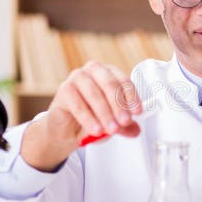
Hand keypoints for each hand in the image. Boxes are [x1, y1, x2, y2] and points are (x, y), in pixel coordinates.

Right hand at [21, 61, 142, 170]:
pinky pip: (78, 105)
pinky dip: (89, 119)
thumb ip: (124, 126)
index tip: (137, 112)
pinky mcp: (64, 90)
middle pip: (110, 84)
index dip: (132, 97)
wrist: (67, 128)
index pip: (124, 81)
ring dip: (105, 114)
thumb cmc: (92, 118)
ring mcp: (77, 77)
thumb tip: (136, 130)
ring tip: (111, 130)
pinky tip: (95, 130)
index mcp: (110, 73)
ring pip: (94, 94)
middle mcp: (94, 70)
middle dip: (119, 105)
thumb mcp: (112, 122)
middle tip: (125, 122)